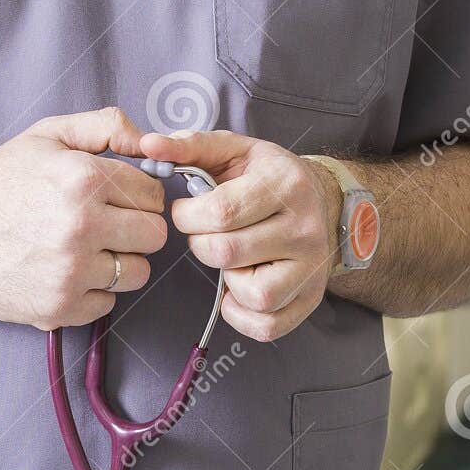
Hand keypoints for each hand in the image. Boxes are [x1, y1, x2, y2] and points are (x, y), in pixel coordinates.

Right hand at [0, 107, 168, 330]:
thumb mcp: (47, 135)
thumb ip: (106, 126)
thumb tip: (150, 141)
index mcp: (84, 178)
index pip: (153, 194)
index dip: (139, 194)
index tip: (119, 198)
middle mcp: (82, 226)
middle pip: (154, 235)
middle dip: (136, 227)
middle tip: (107, 224)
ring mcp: (70, 271)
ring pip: (137, 272)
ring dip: (119, 261)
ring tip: (87, 248)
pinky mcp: (58, 307)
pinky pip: (107, 302)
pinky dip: (92, 291)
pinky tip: (67, 272)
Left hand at [138, 128, 341, 342]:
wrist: (322, 199)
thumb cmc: (267, 176)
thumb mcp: (233, 150)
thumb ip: (188, 146)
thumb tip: (147, 145)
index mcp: (285, 184)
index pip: (221, 212)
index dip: (187, 216)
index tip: (187, 210)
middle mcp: (305, 227)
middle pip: (228, 253)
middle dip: (201, 244)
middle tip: (206, 233)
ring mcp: (311, 267)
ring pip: (252, 294)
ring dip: (226, 280)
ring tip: (230, 258)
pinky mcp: (311, 299)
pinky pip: (268, 324)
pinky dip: (242, 313)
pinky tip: (238, 286)